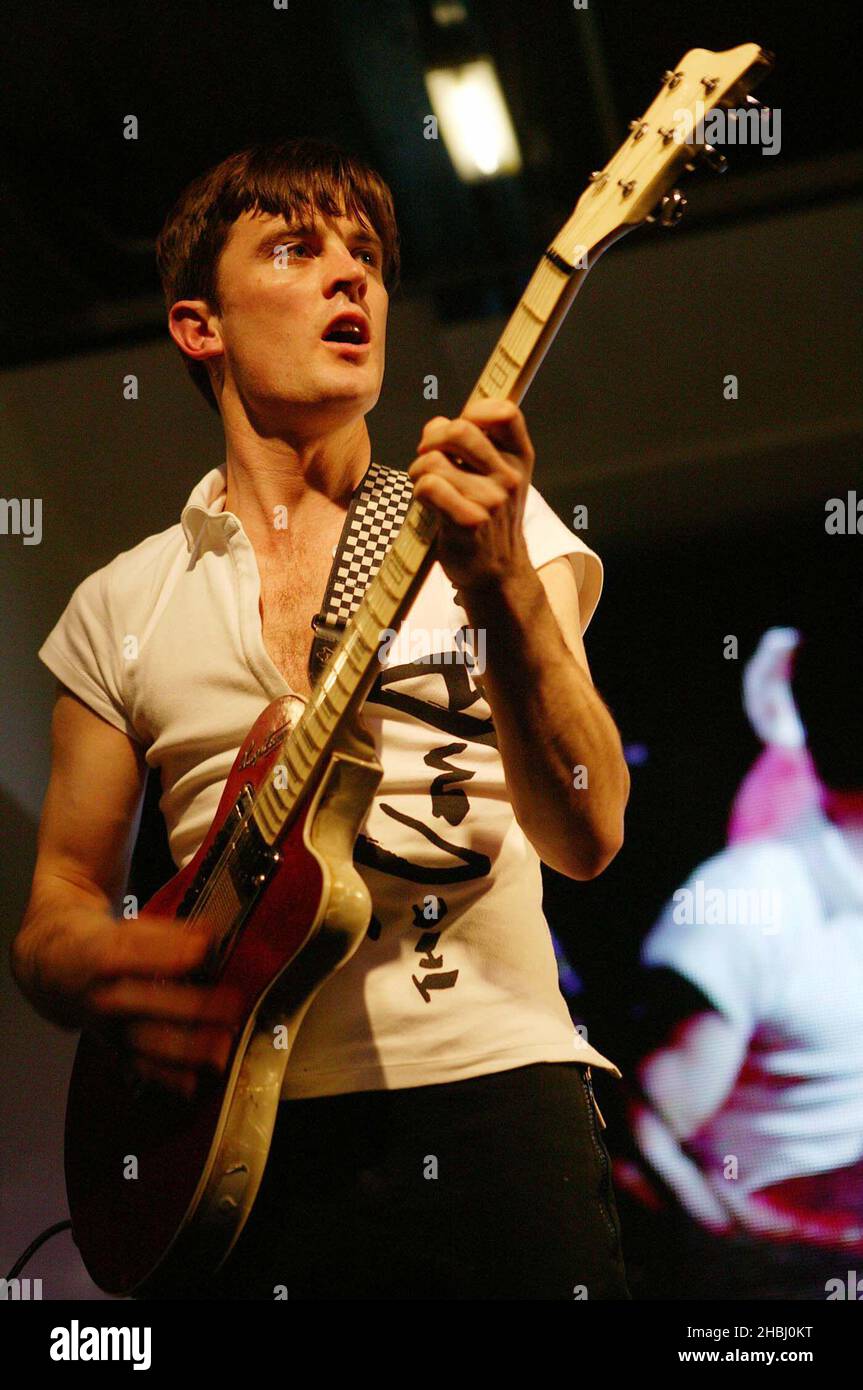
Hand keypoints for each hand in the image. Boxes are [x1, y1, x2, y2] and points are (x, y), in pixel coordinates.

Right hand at [26, 903, 242, 1098]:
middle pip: (140, 1001)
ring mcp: (105, 1026)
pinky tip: (192, 1083)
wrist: (52, 969)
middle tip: (231, 1005)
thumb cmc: (98, 943)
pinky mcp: (112, 1047)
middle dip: (187, 1006)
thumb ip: (168, 932)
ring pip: (142, 1039)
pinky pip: (137, 1065)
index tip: (202, 948)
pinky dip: (164, 1077)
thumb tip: (206, 935)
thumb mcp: (125, 926)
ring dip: (184, 1047)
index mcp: (98, 955)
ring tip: (221, 1049)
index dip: (166, 951)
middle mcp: (99, 994)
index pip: (129, 953)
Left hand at [407, 399, 534, 593]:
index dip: (474, 411)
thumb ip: (471, 444)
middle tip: (428, 457)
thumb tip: (437, 424)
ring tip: (426, 486)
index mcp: (519, 458)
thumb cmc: (487, 517)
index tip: (460, 429)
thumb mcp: (494, 477)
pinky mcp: (469, 521)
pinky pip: (429, 486)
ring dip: (419, 470)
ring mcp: (492, 500)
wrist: (496, 572)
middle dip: (432, 440)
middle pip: (460, 429)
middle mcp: (510, 476)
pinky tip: (427, 504)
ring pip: (434, 460)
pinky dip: (418, 492)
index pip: (504, 412)